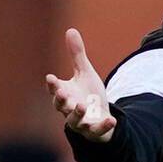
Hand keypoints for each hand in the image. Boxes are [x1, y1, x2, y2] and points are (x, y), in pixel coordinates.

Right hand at [45, 28, 116, 142]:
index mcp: (65, 95)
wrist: (100, 115)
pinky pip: (97, 131)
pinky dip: (104, 126)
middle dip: (60, 100)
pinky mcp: (94, 131)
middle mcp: (69, 110)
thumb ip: (77, 55)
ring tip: (81, 105)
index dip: (52, 85)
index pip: (55, 90)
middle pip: (61, 106)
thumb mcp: (84, 73)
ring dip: (77, 114)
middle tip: (61, 93)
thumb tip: (71, 30)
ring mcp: (81, 122)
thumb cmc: (88, 94)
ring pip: (75, 121)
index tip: (50, 78)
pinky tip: (112, 120)